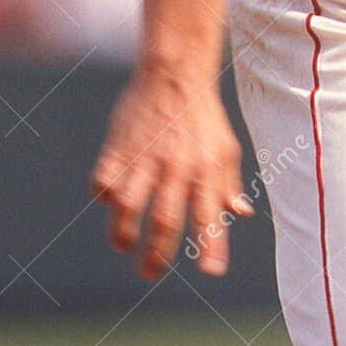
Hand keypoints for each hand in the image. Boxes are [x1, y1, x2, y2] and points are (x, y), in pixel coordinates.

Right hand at [90, 72, 251, 278]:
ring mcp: (145, 157)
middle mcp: (176, 167)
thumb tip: (241, 214)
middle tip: (150, 274)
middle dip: (156, 255)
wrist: (176, 72)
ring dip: (123, 234)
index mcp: (206, 170)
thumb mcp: (225, 147)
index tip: (211, 272)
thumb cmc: (204, 115)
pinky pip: (104, 181)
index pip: (209, 216)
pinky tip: (111, 203)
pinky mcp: (119, 146)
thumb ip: (229, 183)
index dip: (211, 246)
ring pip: (128, 207)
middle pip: (164, 221)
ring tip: (124, 245)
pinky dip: (105, 197)